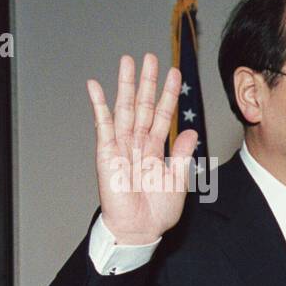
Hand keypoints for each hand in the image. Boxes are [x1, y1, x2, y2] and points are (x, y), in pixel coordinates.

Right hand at [88, 53, 198, 244]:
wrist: (140, 229)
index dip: (169, 94)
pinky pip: (103, 126)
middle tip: (149, 57)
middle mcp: (138, 142)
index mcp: (156, 148)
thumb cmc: (157, 209)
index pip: (163, 114)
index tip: (175, 73)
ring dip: (125, 85)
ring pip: (124, 109)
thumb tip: (189, 131)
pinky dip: (99, 106)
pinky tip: (96, 86)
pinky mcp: (106, 153)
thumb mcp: (177, 180)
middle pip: (143, 105)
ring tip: (127, 61)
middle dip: (147, 81)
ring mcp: (121, 145)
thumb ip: (182, 155)